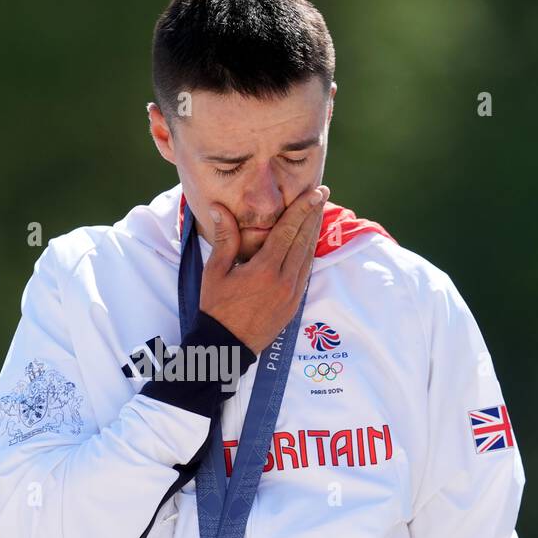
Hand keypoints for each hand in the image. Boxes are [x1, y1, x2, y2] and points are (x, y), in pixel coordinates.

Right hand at [199, 184, 328, 356]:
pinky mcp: (293, 304)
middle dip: (313, 214)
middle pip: (304, 240)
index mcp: (265, 269)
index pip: (288, 231)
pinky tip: (309, 242)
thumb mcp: (215, 271)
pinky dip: (309, 253)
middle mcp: (284, 280)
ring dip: (314, 232)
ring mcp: (292, 294)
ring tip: (318, 212)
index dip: (302, 209)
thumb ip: (224, 239)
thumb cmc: (216, 308)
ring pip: (308, 256)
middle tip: (322, 193)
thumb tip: (220, 208)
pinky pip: (305, 272)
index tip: (314, 192)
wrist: (226, 345)